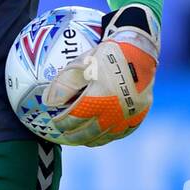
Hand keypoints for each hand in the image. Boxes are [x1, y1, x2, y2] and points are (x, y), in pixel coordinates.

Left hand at [42, 4, 159, 146]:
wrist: (139, 50)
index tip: (55, 123)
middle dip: (75, 136)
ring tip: (81, 139)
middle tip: (65, 136)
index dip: (63, 123)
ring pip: (107, 135)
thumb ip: (64, 83)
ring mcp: (130, 113)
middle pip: (90, 131)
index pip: (76, 117)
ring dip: (91, 139)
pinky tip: (102, 136)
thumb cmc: (107, 55)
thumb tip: (49, 101)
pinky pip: (123, 132)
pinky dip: (110, 136)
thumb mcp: (82, 64)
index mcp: (100, 95)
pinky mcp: (140, 114)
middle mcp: (116, 108)